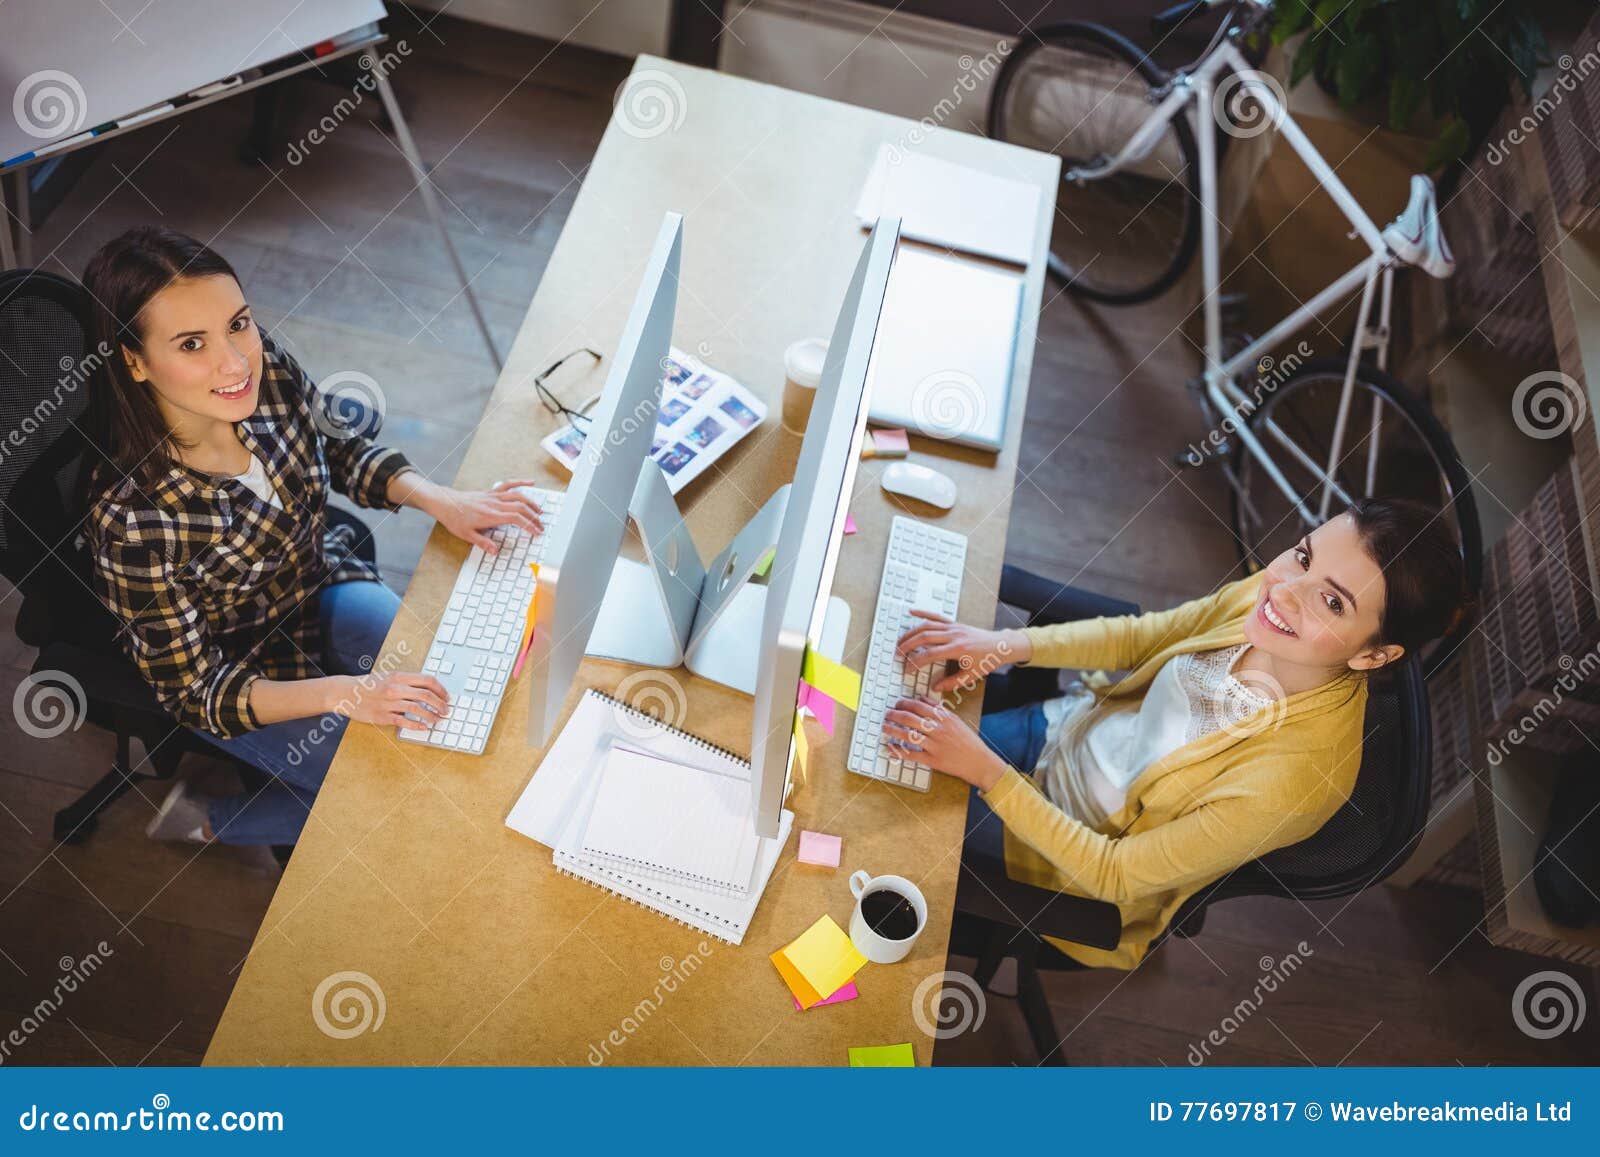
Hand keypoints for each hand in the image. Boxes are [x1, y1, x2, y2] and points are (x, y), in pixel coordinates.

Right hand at [331, 672, 450, 728]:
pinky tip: (423, 727)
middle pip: (426, 695)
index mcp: (398, 676)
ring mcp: (388, 703)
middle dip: (440, 704)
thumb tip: (428, 689)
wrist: (345, 692)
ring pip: (417, 709)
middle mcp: (395, 688)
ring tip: (437, 720)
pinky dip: (416, 725)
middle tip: (446, 710)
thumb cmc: (368, 685)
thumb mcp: (388, 676)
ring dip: (431, 716)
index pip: (427, 680)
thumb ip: (406, 681)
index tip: (446, 697)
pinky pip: (403, 721)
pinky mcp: (382, 716)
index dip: (441, 689)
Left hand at [422, 480, 544, 552]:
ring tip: (540, 511)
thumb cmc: (454, 518)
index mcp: (491, 515)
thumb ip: (483, 543)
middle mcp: (495, 504)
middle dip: (534, 517)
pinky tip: (530, 482)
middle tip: (541, 526)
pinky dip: (521, 482)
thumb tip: (495, 551)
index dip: (529, 525)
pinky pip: (509, 485)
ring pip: (518, 496)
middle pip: (521, 508)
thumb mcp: (466, 535)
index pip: (516, 519)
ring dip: (531, 503)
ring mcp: (494, 496)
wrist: (445, 502)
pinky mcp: (491, 492)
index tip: (536, 532)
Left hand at [882, 697, 1009, 790]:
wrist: (979, 762)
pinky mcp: (933, 760)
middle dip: (895, 715)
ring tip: (885, 727)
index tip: (897, 704)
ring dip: (893, 730)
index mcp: (945, 718)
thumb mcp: (956, 720)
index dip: (904, 704)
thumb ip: (939, 709)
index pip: (919, 706)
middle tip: (887, 715)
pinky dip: (899, 751)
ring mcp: (935, 745)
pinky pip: (912, 755)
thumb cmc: (968, 741)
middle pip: (911, 718)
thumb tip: (921, 698)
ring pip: (908, 735)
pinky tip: (890, 748)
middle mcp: (939, 729)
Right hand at [895, 610, 1031, 693]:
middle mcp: (954, 635)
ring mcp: (953, 627)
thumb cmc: (987, 660)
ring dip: (911, 632)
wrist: (1000, 645)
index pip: (930, 654)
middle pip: (924, 637)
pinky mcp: (954, 623)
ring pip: (927, 625)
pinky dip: (923, 613)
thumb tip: (935, 687)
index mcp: (958, 648)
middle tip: (897, 654)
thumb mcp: (972, 676)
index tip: (907, 669)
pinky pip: (936, 616)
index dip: (916, 662)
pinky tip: (912, 612)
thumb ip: (952, 683)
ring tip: (900, 641)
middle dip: (908, 645)